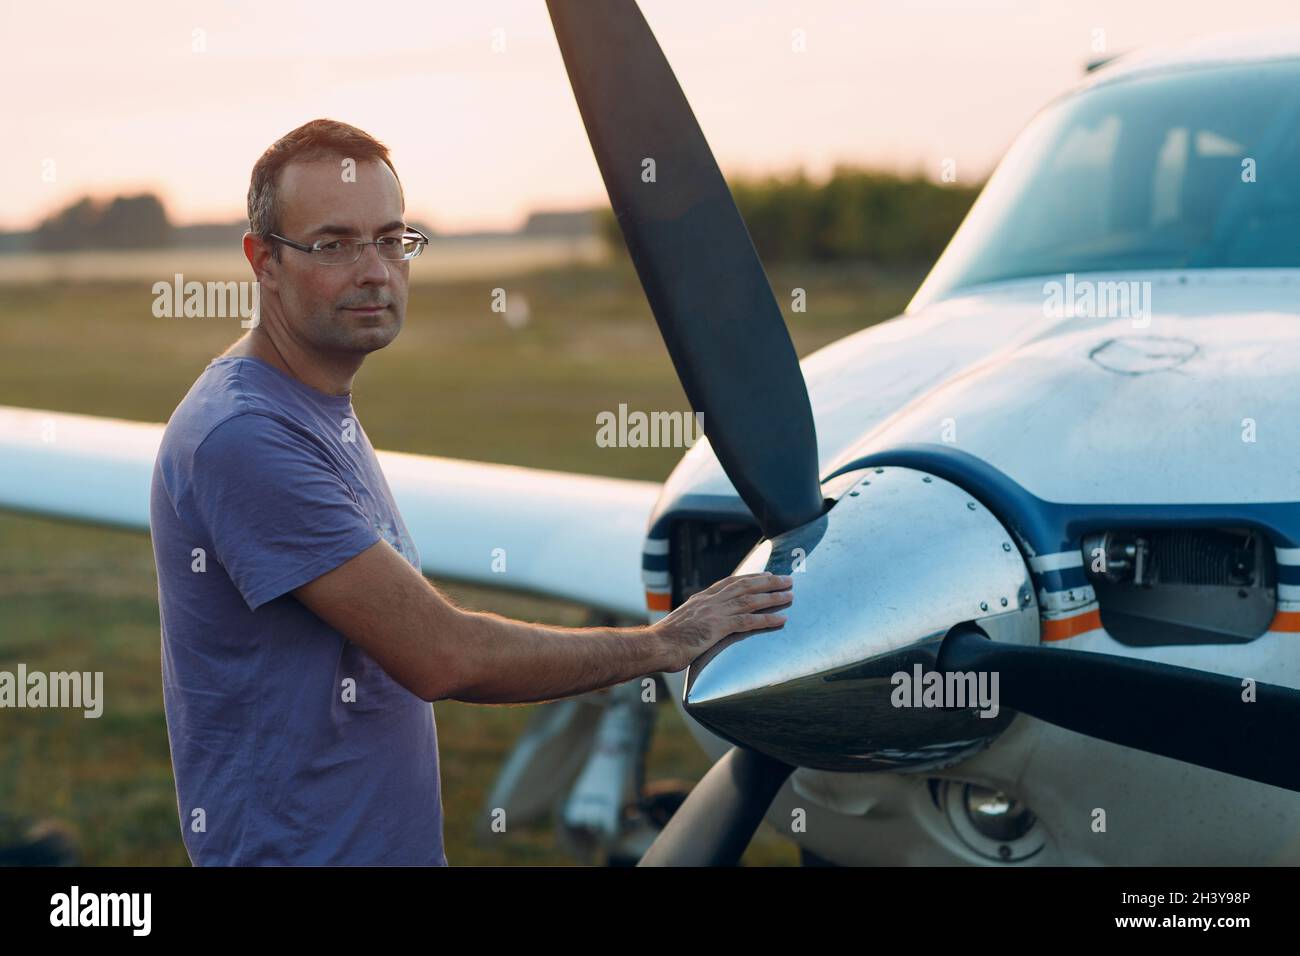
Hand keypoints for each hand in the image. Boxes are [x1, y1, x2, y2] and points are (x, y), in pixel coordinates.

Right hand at [651, 572, 793, 671]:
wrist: (655, 646)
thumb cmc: (664, 641)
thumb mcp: (682, 625)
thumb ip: (695, 622)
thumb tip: (700, 628)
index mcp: (701, 599)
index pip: (730, 582)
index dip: (750, 577)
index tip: (765, 575)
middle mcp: (710, 601)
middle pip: (744, 586)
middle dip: (768, 582)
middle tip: (787, 579)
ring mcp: (714, 613)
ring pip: (750, 600)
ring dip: (773, 597)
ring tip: (790, 595)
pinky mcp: (718, 627)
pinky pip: (748, 621)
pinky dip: (767, 619)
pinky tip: (781, 619)